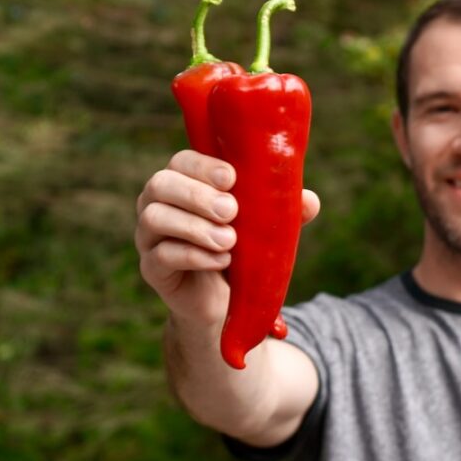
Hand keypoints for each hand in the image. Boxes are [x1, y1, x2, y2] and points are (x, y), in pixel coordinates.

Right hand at [135, 149, 319, 324]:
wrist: (227, 300)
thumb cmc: (245, 249)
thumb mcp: (267, 227)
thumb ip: (286, 211)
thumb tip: (310, 201)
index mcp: (185, 182)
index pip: (182, 161)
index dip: (203, 165)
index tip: (233, 178)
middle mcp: (159, 203)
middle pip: (160, 184)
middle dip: (197, 195)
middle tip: (232, 211)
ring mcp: (149, 236)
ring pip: (154, 218)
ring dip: (195, 226)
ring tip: (230, 241)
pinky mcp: (151, 268)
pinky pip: (160, 256)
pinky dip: (193, 256)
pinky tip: (221, 260)